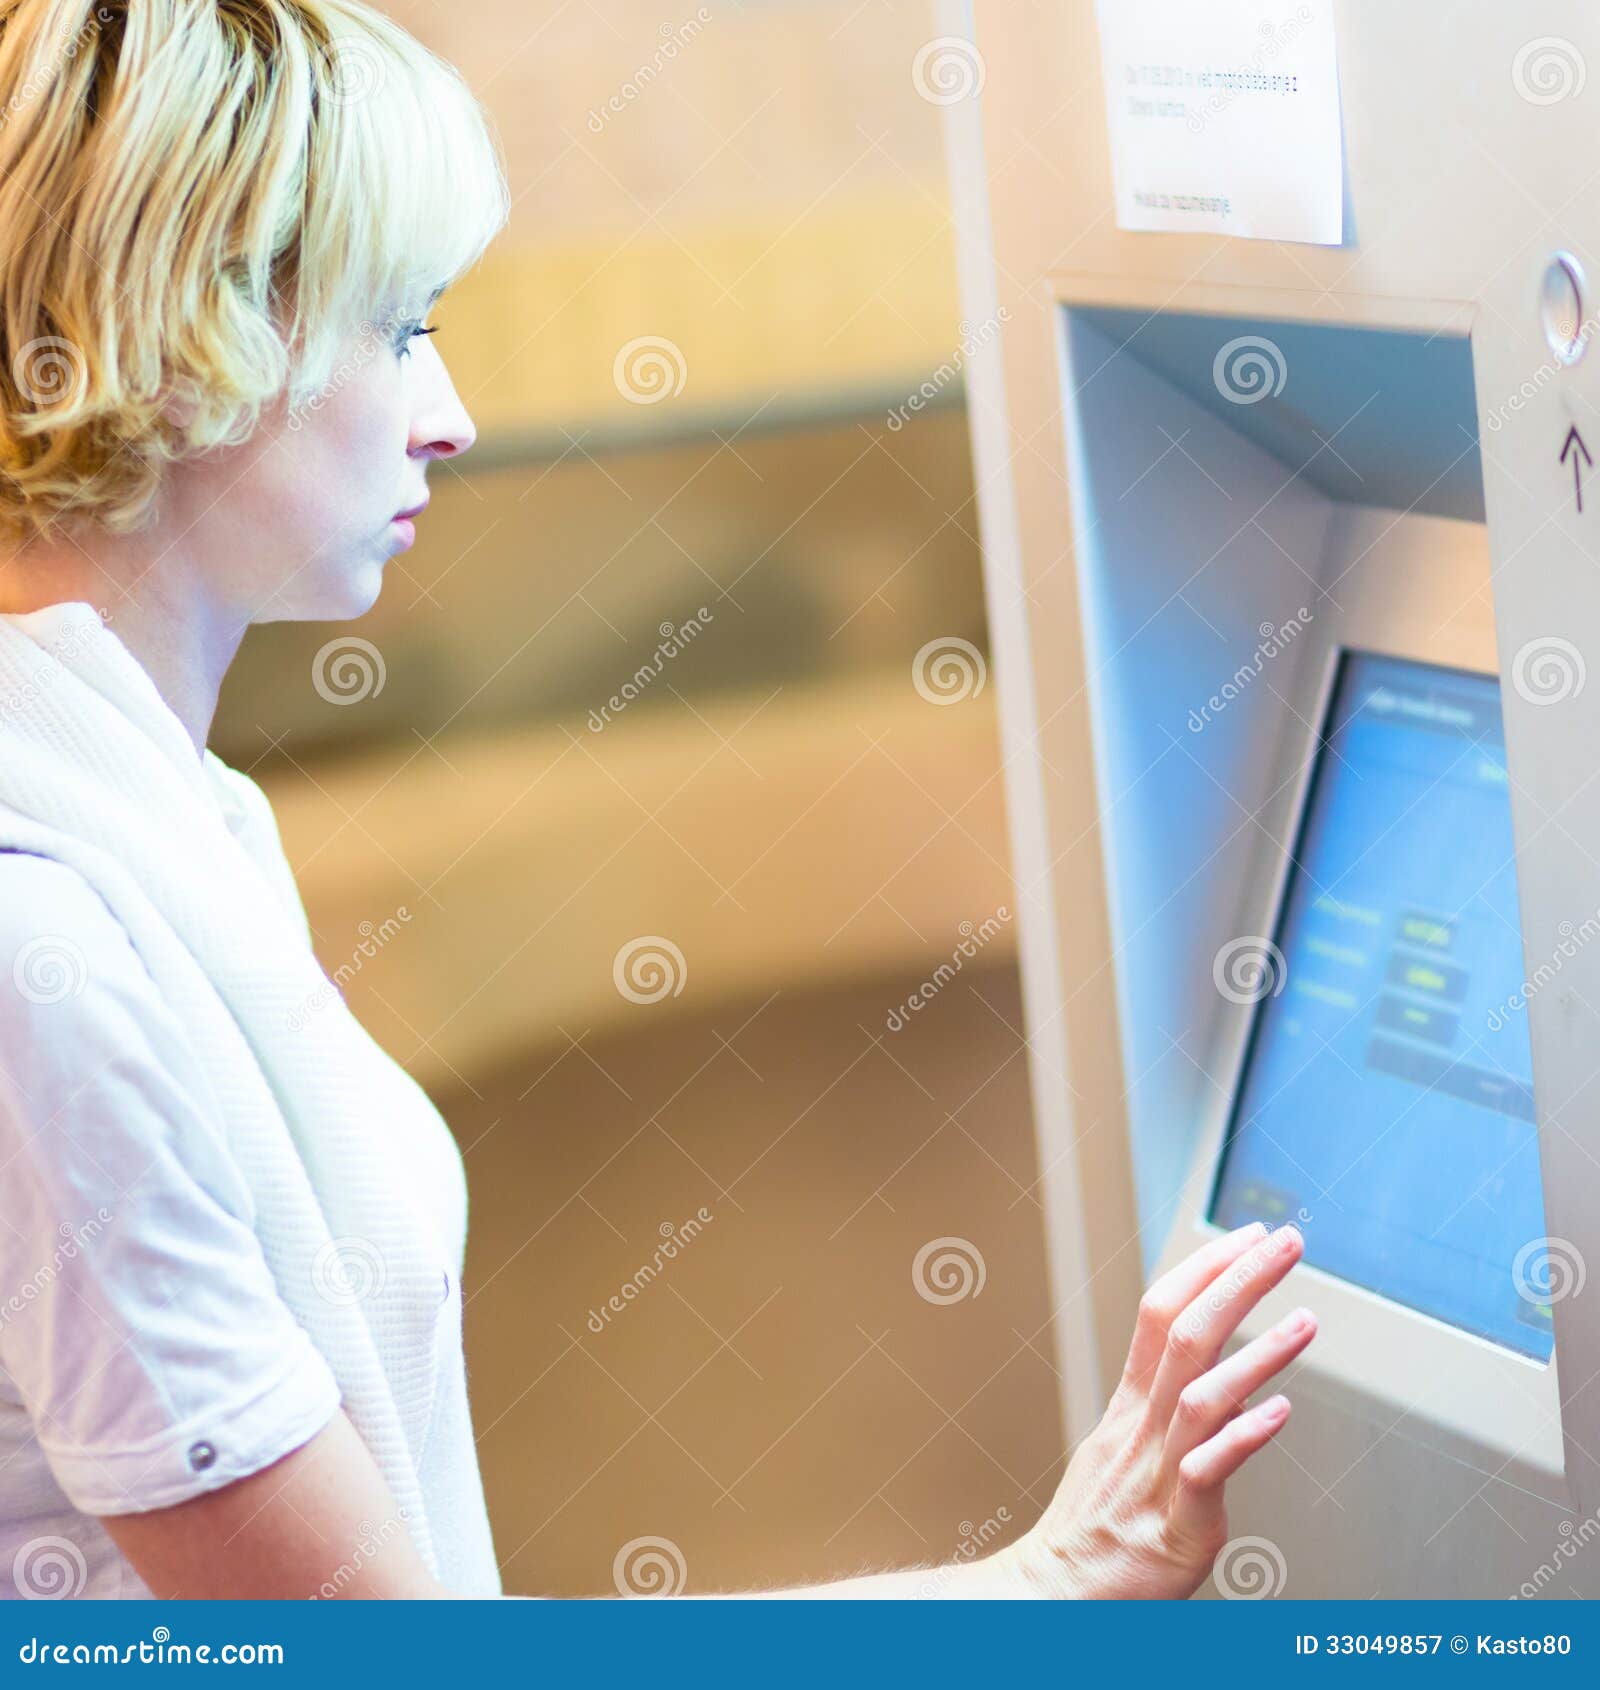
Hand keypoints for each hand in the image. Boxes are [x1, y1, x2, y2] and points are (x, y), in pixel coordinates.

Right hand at [1008, 1221, 1314, 1599]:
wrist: (1055, 1599)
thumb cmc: (1096, 1533)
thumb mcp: (1123, 1454)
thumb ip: (1168, 1415)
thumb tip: (1225, 1387)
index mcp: (1129, 1406)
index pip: (1161, 1314)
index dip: (1205, 1269)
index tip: (1249, 1238)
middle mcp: (1142, 1428)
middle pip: (1186, 1334)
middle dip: (1239, 1281)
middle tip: (1285, 1242)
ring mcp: (1158, 1474)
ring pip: (1201, 1393)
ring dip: (1257, 1351)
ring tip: (1306, 1319)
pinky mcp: (1177, 1527)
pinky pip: (1207, 1471)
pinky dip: (1243, 1437)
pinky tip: (1281, 1411)